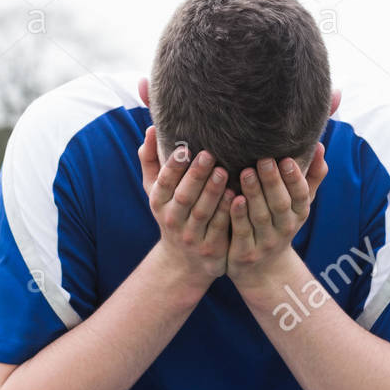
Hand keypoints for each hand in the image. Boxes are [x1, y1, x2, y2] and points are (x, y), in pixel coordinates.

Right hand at [139, 126, 234, 290]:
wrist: (184, 262)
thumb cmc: (173, 214)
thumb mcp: (157, 192)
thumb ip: (151, 160)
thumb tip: (151, 128)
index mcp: (159, 204)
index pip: (163, 184)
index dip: (172, 168)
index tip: (183, 149)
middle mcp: (172, 222)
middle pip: (184, 198)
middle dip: (195, 177)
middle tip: (208, 155)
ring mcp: (192, 237)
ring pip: (203, 213)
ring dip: (213, 192)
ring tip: (224, 172)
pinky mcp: (211, 249)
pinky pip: (220, 229)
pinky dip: (227, 213)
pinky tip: (237, 196)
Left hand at [227, 144, 327, 288]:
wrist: (263, 270)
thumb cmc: (279, 225)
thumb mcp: (298, 205)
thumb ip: (311, 177)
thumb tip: (318, 146)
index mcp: (298, 214)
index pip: (300, 195)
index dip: (294, 178)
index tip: (287, 159)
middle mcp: (284, 229)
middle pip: (279, 204)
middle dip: (272, 182)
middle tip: (263, 160)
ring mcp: (265, 243)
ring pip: (260, 217)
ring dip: (254, 194)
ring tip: (246, 172)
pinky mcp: (245, 253)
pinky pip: (242, 232)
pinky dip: (238, 216)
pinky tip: (233, 199)